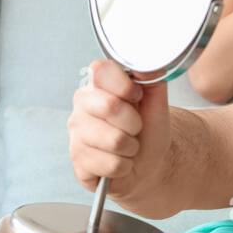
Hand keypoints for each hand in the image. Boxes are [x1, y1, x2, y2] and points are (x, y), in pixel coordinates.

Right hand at [68, 59, 172, 207]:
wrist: (149, 163)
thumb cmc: (148, 130)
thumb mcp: (156, 102)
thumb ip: (152, 80)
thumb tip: (150, 66)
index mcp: (97, 84)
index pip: (103, 71)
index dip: (126, 87)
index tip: (137, 97)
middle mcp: (81, 106)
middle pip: (110, 106)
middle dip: (134, 122)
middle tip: (135, 127)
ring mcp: (76, 134)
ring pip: (114, 140)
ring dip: (131, 147)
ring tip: (128, 146)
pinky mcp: (77, 162)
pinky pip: (111, 164)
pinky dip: (124, 166)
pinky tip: (120, 162)